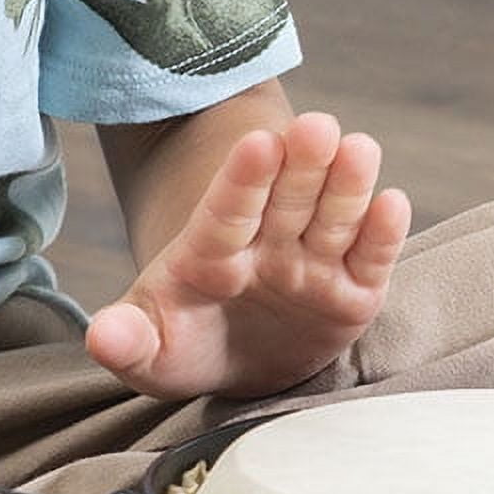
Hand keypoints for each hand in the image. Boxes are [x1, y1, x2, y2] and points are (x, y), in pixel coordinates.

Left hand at [86, 112, 410, 399]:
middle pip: (286, 200)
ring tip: (358, 149)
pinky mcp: (354, 292)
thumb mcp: (150, 352)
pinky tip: (392, 202)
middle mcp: (267, 247)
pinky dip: (383, 234)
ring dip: (346, 185)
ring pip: (332, 218)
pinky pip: (370, 259)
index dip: (241, 180)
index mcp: (211, 253)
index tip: (255, 143)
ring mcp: (312, 265)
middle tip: (313, 127)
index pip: (225, 212)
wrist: (234, 366)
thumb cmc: (185, 347)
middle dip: (301, 165)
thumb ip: (129, 340)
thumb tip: (102, 336)